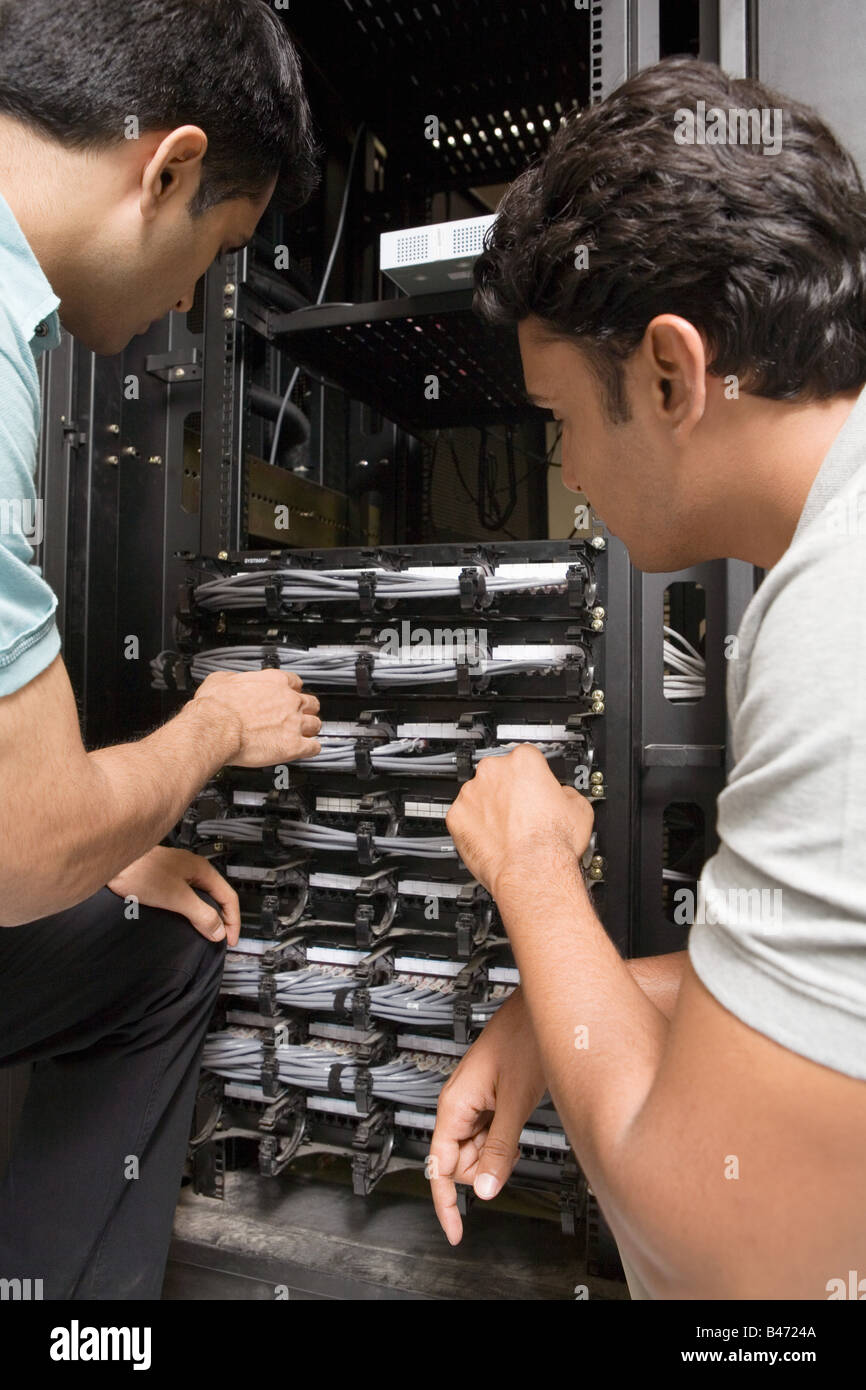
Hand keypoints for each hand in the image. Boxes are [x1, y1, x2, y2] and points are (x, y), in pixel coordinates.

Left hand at [106, 846, 240, 944]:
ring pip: (198, 898)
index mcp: (201, 870)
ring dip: (203, 916)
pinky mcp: (161, 881)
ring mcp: (176, 874)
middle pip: (215, 897)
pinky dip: (187, 912)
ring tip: (201, 933)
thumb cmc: (140, 871)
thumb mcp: (177, 897)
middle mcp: (191, 870)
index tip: (229, 940)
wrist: (112, 862)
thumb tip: (219, 930)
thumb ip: (201, 914)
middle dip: (220, 918)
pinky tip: (179, 921)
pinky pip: (183, 899)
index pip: (228, 897)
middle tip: (218, 939)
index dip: (233, 920)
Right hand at [193, 668, 321, 767]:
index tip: (289, 697)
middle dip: (306, 710)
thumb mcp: (220, 679)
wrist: (215, 728)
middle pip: (311, 703)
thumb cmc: (216, 707)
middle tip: (297, 717)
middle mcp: (288, 700)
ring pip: (315, 724)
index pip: (296, 683)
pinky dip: (311, 749)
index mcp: (274, 681)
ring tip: (304, 735)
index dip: (293, 691)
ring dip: (310, 729)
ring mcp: (294, 723)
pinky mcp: (293, 745)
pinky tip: (306, 750)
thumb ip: (234, 679)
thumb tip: (231, 680)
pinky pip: (314, 747)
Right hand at [428, 986, 546, 1243]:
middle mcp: (458, 1102)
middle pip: (458, 1161)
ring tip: (518, 1126)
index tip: (455, 1231)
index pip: (438, 1167)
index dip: (446, 1204)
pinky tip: (517, 1123)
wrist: (542, 1008)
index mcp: (454, 1104)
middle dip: (481, 1167)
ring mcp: (473, 1099)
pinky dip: (502, 1138)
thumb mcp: (517, 1102)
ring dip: (496, 1151)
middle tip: (509, 1150)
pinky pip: (488, 1131)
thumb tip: (484, 1190)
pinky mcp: (488, 1095)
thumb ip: (500, 1149)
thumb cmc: (526, 1038)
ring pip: (475, 1148)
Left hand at [445, 743, 593, 898]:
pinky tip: (490, 839)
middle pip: (498, 773)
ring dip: (488, 808)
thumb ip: (567, 793)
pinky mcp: (456, 817)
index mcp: (524, 761)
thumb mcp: (580, 808)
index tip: (534, 787)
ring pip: (478, 795)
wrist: (532, 871)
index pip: (525, 756)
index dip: (532, 774)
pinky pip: (463, 817)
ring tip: (506, 830)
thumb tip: (564, 796)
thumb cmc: (553, 842)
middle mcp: (493, 771)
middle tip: (521, 812)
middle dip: (508, 790)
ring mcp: (471, 793)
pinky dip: (472, 826)